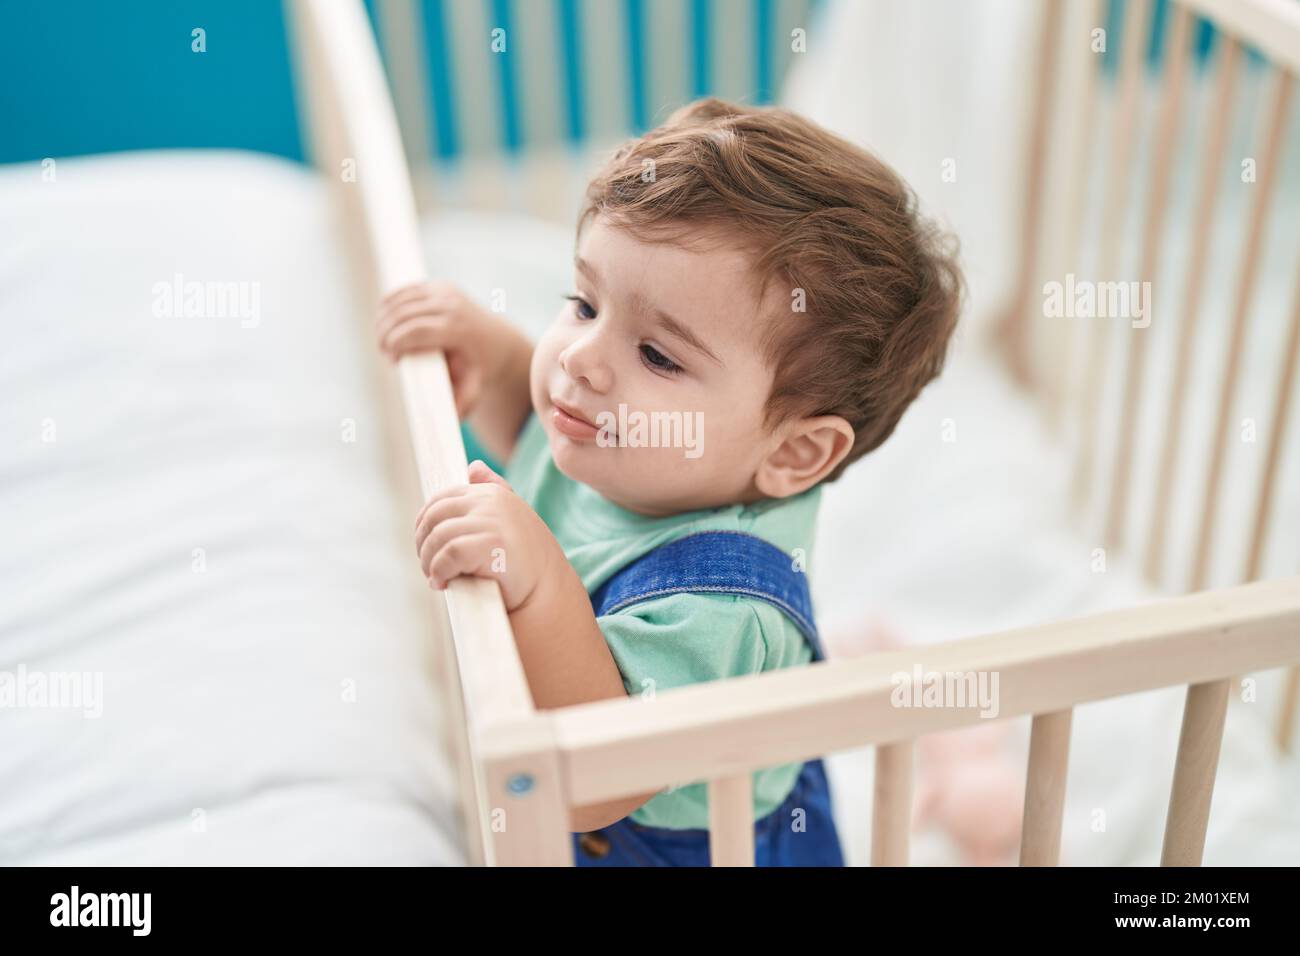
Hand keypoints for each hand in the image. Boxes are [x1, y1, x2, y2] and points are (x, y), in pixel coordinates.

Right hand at [376, 280, 530, 417]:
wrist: (498, 342)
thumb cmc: (480, 369)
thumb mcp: (474, 388)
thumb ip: (461, 404)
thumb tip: (448, 422)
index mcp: (458, 329)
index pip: (414, 331)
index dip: (395, 344)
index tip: (393, 361)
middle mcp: (451, 305)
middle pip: (401, 315)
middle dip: (385, 335)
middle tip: (385, 354)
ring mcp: (444, 292)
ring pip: (398, 301)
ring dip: (383, 321)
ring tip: (384, 342)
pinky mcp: (438, 287)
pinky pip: (403, 291)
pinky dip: (388, 305)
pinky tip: (384, 323)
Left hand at [413, 459, 562, 612]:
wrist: (548, 589)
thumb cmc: (526, 558)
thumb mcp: (509, 516)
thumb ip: (492, 490)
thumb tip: (473, 466)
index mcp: (492, 492)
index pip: (442, 499)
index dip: (424, 523)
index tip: (425, 546)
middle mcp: (491, 501)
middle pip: (435, 516)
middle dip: (423, 543)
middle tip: (428, 566)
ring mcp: (491, 521)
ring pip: (438, 537)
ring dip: (429, 562)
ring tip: (435, 577)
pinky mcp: (489, 544)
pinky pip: (447, 555)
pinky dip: (439, 572)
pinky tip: (444, 583)